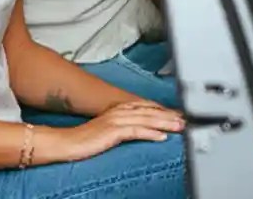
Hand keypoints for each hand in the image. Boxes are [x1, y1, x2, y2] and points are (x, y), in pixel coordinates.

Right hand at [35, 101, 183, 163]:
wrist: (67, 143)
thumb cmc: (85, 139)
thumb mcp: (107, 130)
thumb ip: (123, 128)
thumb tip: (138, 130)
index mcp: (118, 110)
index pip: (146, 108)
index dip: (163, 111)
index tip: (178, 115)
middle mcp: (118, 112)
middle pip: (149, 112)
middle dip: (169, 116)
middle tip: (185, 120)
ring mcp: (115, 121)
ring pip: (146, 120)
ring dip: (165, 123)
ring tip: (179, 127)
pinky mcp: (113, 132)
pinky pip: (136, 132)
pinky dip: (150, 133)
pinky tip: (162, 137)